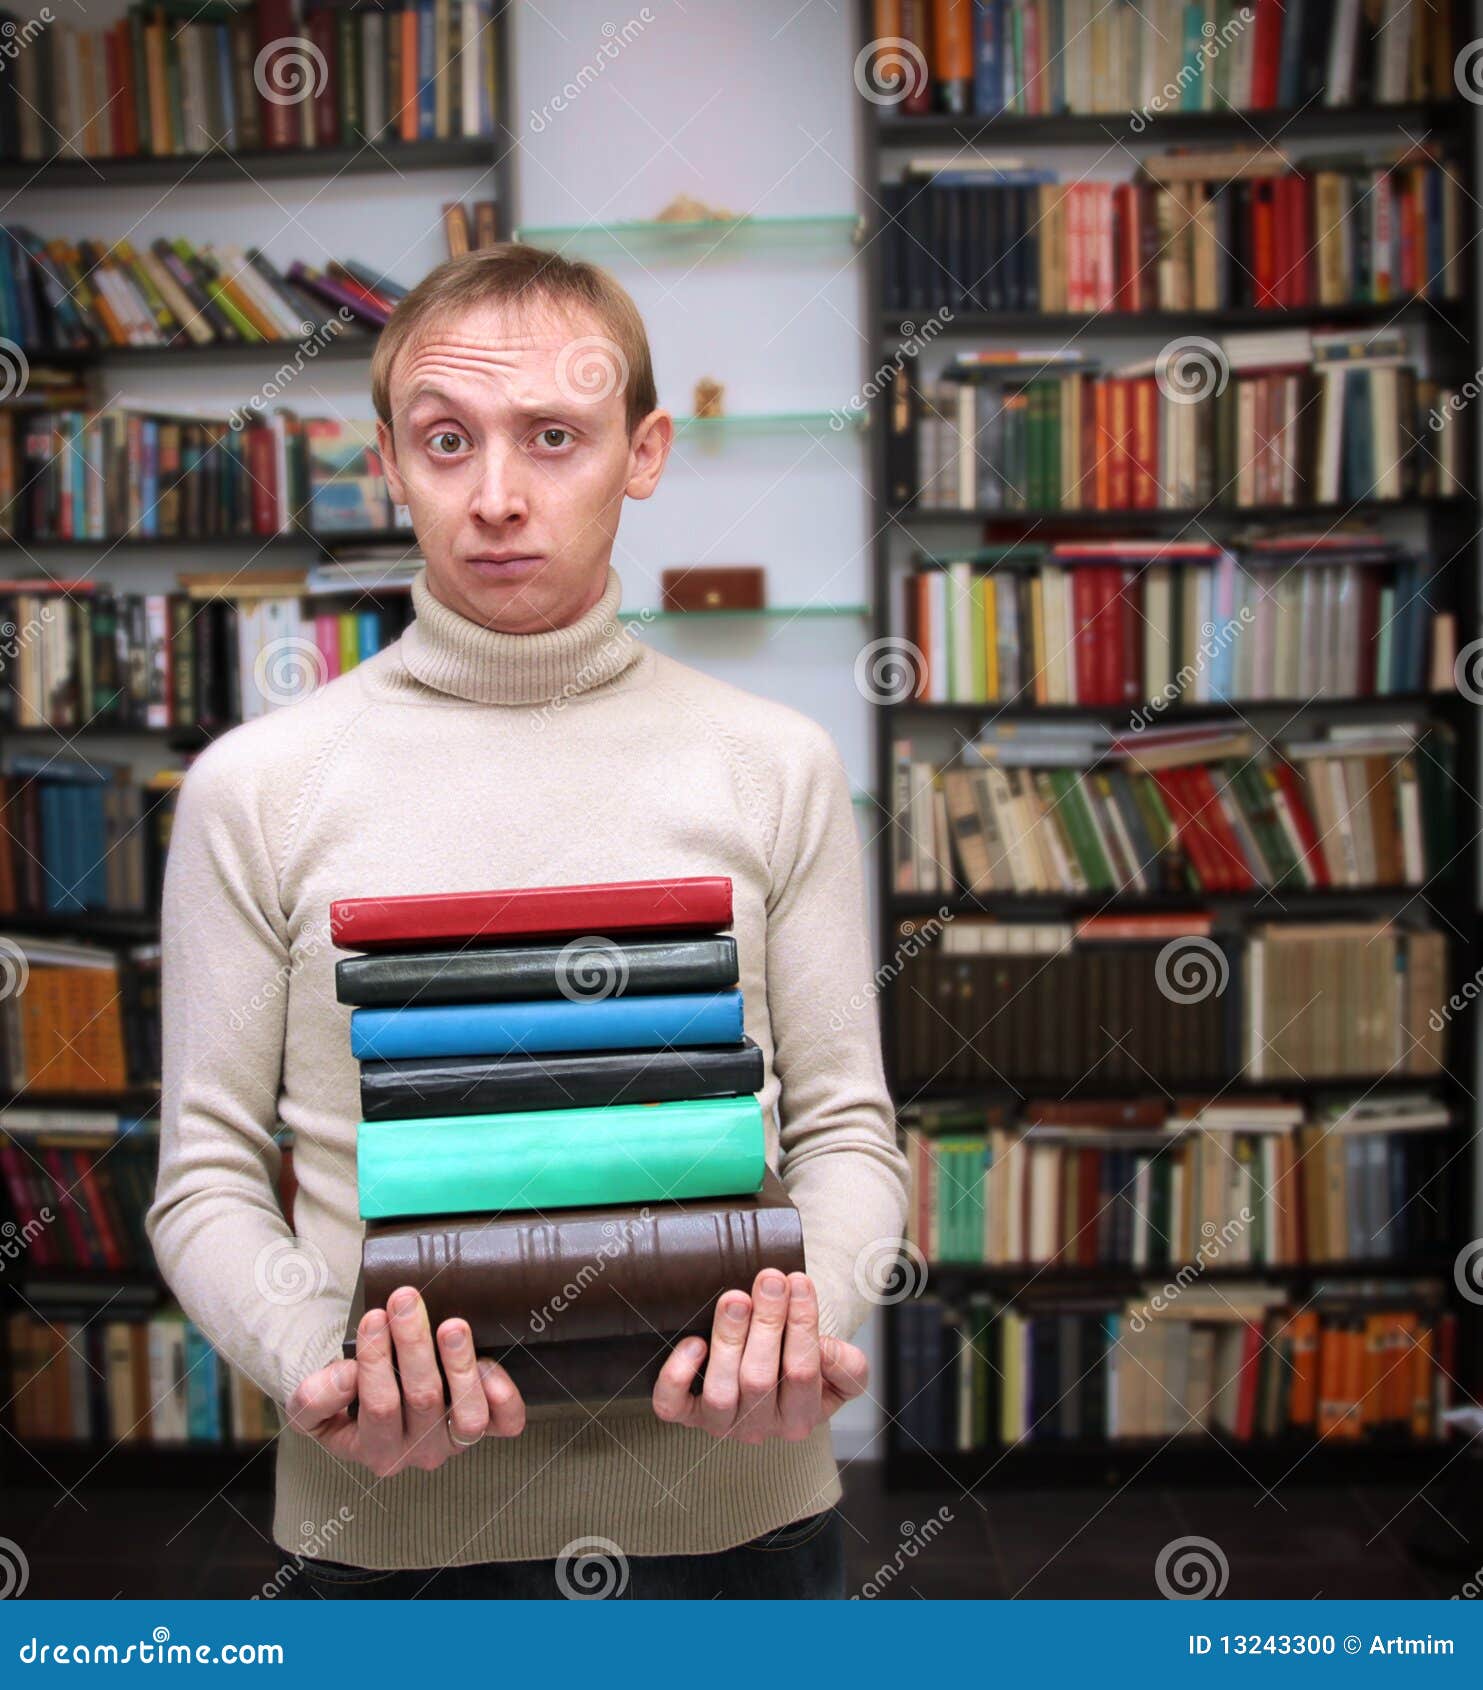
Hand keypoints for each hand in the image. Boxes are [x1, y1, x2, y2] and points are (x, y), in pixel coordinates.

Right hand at [286, 1286, 525, 1474]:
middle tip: (406, 1300)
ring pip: (468, 1415)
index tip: (374, 1316)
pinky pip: (506, 1422)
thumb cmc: (344, 1399)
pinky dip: (503, 1396)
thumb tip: (348, 1375)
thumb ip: (316, 1397)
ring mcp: (455, 1441)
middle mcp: (419, 1452)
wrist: (373, 1407)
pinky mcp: (488, 1426)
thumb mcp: (311, 1403)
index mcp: (374, 1449)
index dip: (377, 1360)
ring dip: (461, 1365)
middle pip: (423, 1399)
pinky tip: (490, 1364)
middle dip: (413, 1344)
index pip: (379, 1406)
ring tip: (451, 1325)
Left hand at [651, 1269, 867, 1442]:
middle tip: (769, 1280)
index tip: (798, 1281)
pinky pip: (673, 1405)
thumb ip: (848, 1365)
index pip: (803, 1372)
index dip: (802, 1324)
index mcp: (801, 1416)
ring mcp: (722, 1423)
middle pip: (760, 1379)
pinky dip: (678, 1376)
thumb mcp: (842, 1371)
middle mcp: (761, 1426)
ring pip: (720, 1392)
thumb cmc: (803, 1366)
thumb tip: (826, 1348)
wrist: (773, 1380)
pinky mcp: (688, 1415)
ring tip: (735, 1299)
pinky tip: (693, 1342)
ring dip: (728, 1340)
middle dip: (766, 1323)